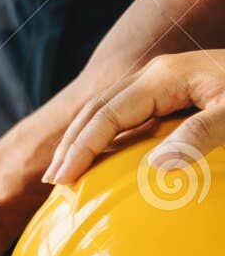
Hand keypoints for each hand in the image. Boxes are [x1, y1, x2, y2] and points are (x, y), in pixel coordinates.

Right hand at [48, 51, 224, 184]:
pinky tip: (102, 156)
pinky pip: (128, 113)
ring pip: (108, 108)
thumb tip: (158, 165)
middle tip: (53, 181)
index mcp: (164, 76)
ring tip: (66, 170)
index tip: (64, 180)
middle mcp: (157, 74)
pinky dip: (105, 135)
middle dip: (71, 143)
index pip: (107, 114)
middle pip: (98, 107)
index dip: (81, 147)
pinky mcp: (174, 91)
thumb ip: (201, 135)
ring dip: (83, 139)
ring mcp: (164, 81)